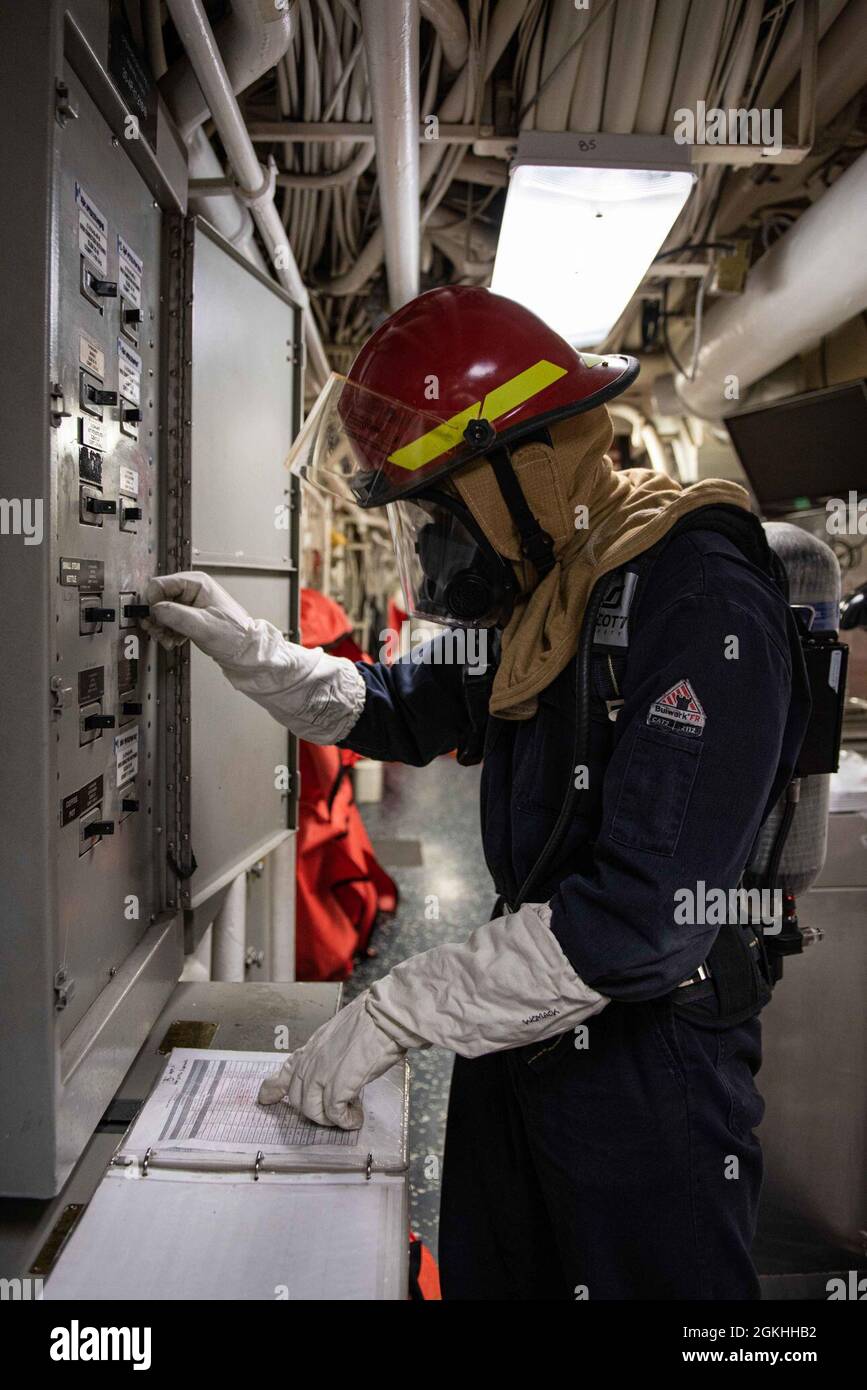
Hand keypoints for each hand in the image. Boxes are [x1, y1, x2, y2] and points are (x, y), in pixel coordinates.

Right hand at [143, 571, 254, 661]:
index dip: (153, 604)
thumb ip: (177, 616)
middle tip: (160, 633)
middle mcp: (191, 589)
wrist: (243, 650)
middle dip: (156, 619)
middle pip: (158, 599)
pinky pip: (168, 621)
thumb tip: (155, 610)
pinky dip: (168, 632)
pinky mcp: (188, 615)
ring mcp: (189, 602)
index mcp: (196, 583)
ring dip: (161, 628)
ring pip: (161, 612)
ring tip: (169, 640)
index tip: (155, 620)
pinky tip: (175, 640)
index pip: (159, 585)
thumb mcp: (203, 625)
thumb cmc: (234, 634)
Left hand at [258, 995, 404, 1128]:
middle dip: (314, 1110)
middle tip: (334, 1112)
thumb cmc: (370, 1021)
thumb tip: (339, 1067)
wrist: (383, 1018)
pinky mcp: (337, 1086)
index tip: (265, 1098)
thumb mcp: (339, 1034)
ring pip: (311, 1110)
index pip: (285, 1071)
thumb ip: (330, 1053)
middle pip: (297, 1099)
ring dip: (329, 1119)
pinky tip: (355, 1118)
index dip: (273, 1088)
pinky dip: (345, 1120)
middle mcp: (310, 1062)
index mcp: (311, 1048)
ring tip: (347, 1115)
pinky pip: (334, 1114)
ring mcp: (321, 1074)